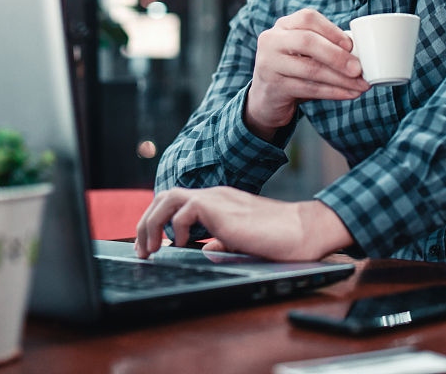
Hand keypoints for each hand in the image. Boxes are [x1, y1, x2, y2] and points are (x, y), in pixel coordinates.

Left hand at [134, 186, 353, 260]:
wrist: (303, 231)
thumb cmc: (280, 239)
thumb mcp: (243, 242)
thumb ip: (224, 241)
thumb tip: (208, 249)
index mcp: (219, 203)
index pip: (177, 203)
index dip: (158, 222)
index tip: (151, 246)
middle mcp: (215, 196)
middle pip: (165, 196)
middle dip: (146, 223)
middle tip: (142, 250)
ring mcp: (218, 199)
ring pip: (168, 198)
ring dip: (152, 223)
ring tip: (150, 249)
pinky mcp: (222, 210)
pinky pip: (185, 210)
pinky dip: (176, 227)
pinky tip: (182, 245)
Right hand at [246, 9, 367, 140]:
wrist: (266, 98)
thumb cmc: (294, 70)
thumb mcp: (304, 53)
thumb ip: (325, 47)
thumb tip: (362, 53)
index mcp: (283, 26)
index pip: (307, 18)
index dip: (331, 30)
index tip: (351, 45)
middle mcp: (272, 40)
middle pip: (308, 42)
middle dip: (337, 56)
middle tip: (359, 68)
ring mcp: (270, 63)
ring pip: (310, 69)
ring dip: (340, 79)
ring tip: (361, 85)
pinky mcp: (274, 86)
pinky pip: (308, 89)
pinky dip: (333, 92)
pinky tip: (349, 94)